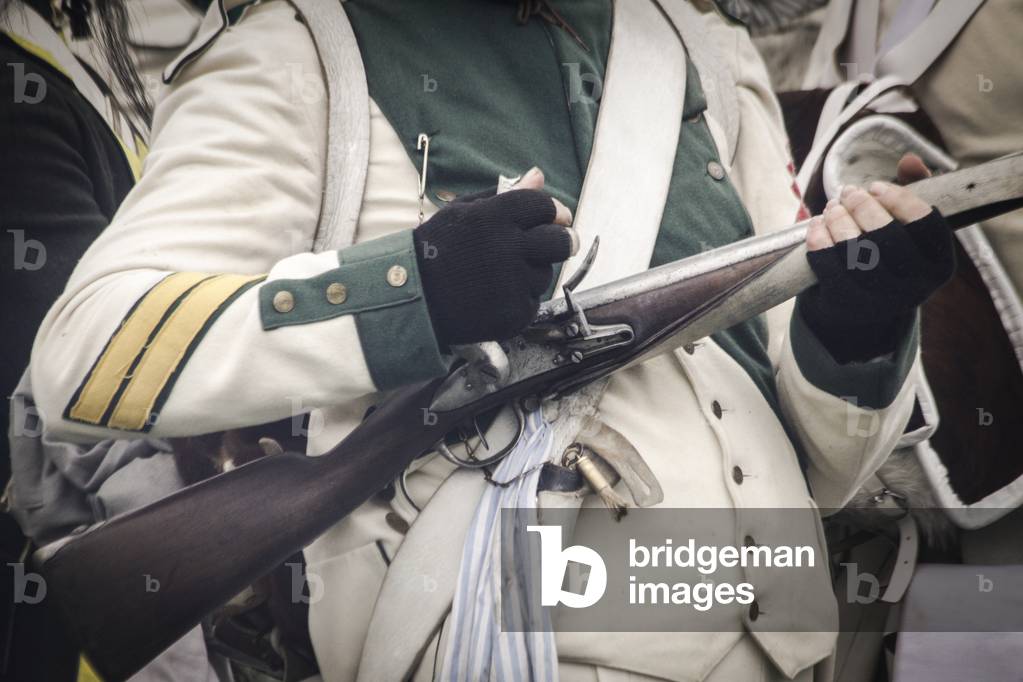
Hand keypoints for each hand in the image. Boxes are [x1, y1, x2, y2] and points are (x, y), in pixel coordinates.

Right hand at [414, 168, 574, 346]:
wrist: (413, 298)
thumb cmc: (436, 250)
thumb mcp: (463, 212)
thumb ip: (506, 195)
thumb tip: (537, 175)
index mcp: (493, 218)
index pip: (545, 206)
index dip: (554, 211)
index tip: (555, 217)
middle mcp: (507, 249)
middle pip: (561, 241)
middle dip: (563, 240)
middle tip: (550, 243)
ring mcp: (512, 285)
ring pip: (544, 273)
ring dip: (531, 271)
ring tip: (498, 274)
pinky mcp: (515, 314)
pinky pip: (533, 301)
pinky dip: (520, 298)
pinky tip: (495, 294)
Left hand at [799, 154, 955, 361]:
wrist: (861, 306)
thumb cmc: (888, 251)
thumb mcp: (906, 223)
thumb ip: (912, 187)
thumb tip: (909, 159)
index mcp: (939, 264)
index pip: (926, 224)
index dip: (899, 199)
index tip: (876, 186)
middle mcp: (915, 287)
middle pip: (887, 238)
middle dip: (862, 207)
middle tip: (847, 191)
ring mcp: (880, 300)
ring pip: (856, 253)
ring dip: (838, 221)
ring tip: (831, 206)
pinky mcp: (846, 304)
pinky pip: (828, 268)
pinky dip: (818, 240)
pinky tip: (816, 224)